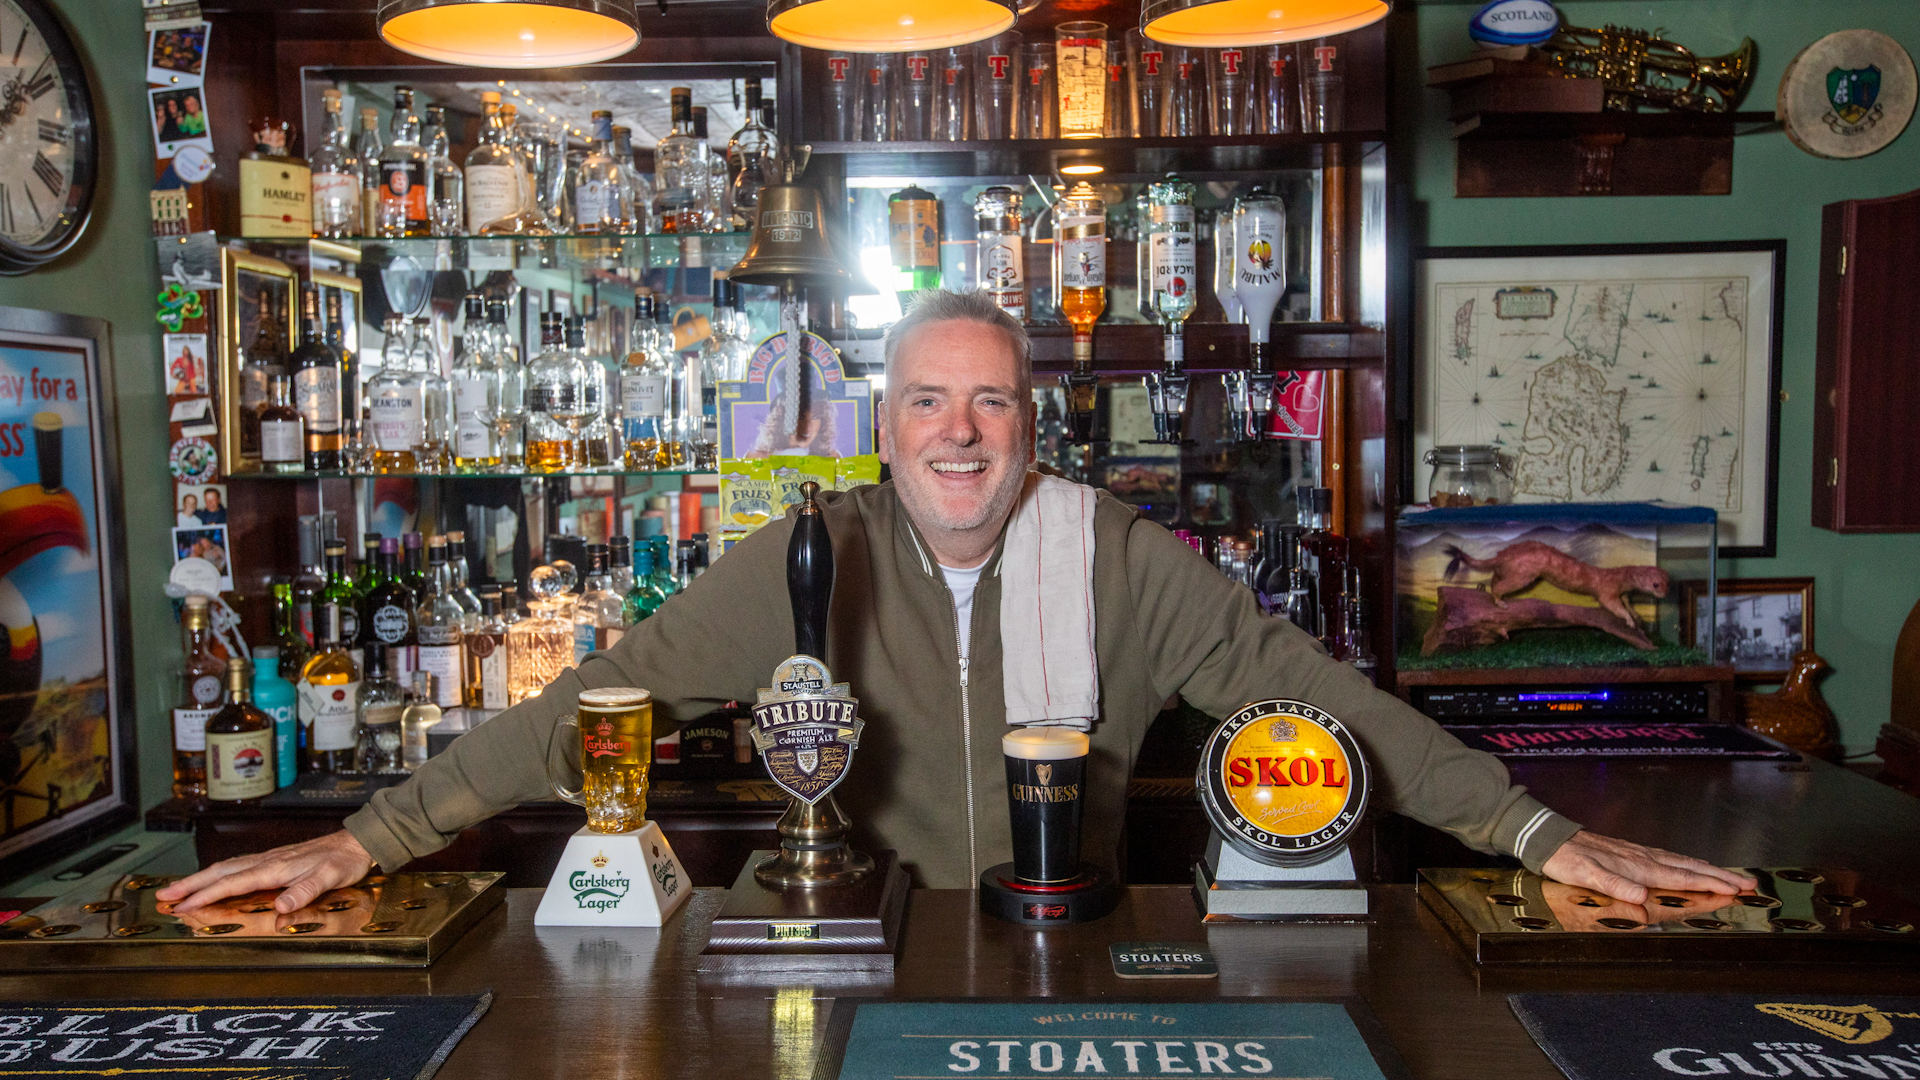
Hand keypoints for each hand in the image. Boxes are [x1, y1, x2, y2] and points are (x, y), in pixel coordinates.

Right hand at [155, 830, 376, 914]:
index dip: (206, 895)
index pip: (232, 883)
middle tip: (163, 895)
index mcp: (275, 867)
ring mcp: (269, 859)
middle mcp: (267, 861)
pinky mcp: (275, 860)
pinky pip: (238, 867)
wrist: (358, 842)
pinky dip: (219, 874)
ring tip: (178, 889)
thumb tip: (280, 905)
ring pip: (227, 868)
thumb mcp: (330, 877)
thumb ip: (305, 891)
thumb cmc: (344, 860)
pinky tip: (215, 878)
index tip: (182, 905)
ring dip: (200, 879)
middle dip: (190, 884)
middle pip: (221, 872)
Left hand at [1541, 830, 1755, 904]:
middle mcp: (1644, 859)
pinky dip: (1688, 866)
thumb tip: (1642, 897)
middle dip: (1721, 877)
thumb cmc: (1567, 860)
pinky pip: (1669, 861)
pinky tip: (1690, 868)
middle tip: (1750, 884)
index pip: (1683, 878)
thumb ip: (1614, 885)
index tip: (1737, 889)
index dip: (1711, 884)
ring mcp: (1639, 854)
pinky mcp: (1632, 853)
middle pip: (1691, 869)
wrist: (1550, 839)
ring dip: (1709, 870)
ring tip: (1731, 877)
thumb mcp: (1586, 876)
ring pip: (1683, 863)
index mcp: (1639, 867)